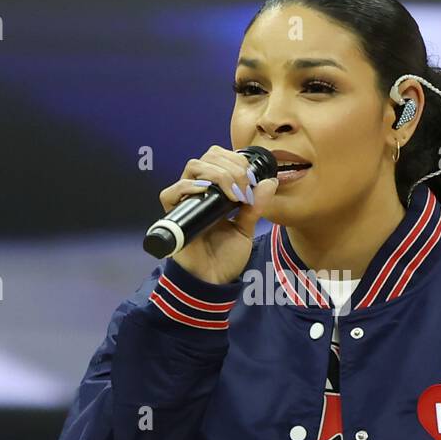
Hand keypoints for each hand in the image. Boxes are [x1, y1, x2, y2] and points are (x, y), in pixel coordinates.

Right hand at [158, 146, 278, 284]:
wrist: (213, 281)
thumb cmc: (226, 257)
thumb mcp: (246, 229)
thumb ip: (255, 206)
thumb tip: (270, 181)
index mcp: (215, 192)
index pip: (218, 158)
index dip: (235, 160)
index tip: (252, 179)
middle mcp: (199, 193)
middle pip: (207, 157)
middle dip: (230, 166)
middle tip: (244, 187)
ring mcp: (185, 203)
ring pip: (192, 168)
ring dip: (217, 173)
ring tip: (233, 194)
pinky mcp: (174, 217)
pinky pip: (171, 193)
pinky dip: (188, 188)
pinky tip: (207, 193)